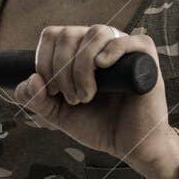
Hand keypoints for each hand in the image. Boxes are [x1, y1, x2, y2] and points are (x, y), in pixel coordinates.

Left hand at [10, 25, 176, 173]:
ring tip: (87, 95)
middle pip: (69, 33)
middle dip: (62, 69)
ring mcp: (124, 50)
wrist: (129, 146)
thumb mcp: (58, 114)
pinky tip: (102, 67)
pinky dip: (112, 49)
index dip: (44, 61)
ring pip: (95, 33)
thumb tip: (31, 79)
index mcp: (79, 52)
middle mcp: (100, 45)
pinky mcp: (147, 60)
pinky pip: (131, 40)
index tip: (51, 92)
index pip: (53, 35)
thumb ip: (36, 99)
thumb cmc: (97, 126)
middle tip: (72, 99)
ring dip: (82, 66)